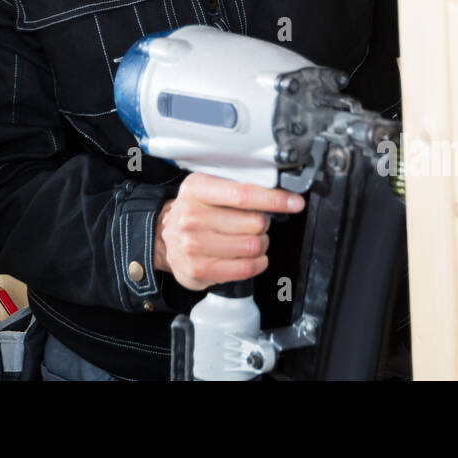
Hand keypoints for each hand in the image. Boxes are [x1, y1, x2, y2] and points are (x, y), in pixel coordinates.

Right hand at [153, 173, 304, 290]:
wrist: (162, 238)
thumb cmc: (193, 211)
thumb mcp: (206, 188)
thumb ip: (236, 187)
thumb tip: (276, 192)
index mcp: (196, 189)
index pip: (243, 194)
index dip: (274, 199)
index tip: (294, 202)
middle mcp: (192, 216)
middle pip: (253, 222)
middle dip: (263, 224)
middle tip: (255, 224)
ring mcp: (194, 245)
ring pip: (253, 246)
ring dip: (261, 244)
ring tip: (251, 240)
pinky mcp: (199, 270)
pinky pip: (246, 268)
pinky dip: (257, 263)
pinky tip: (251, 257)